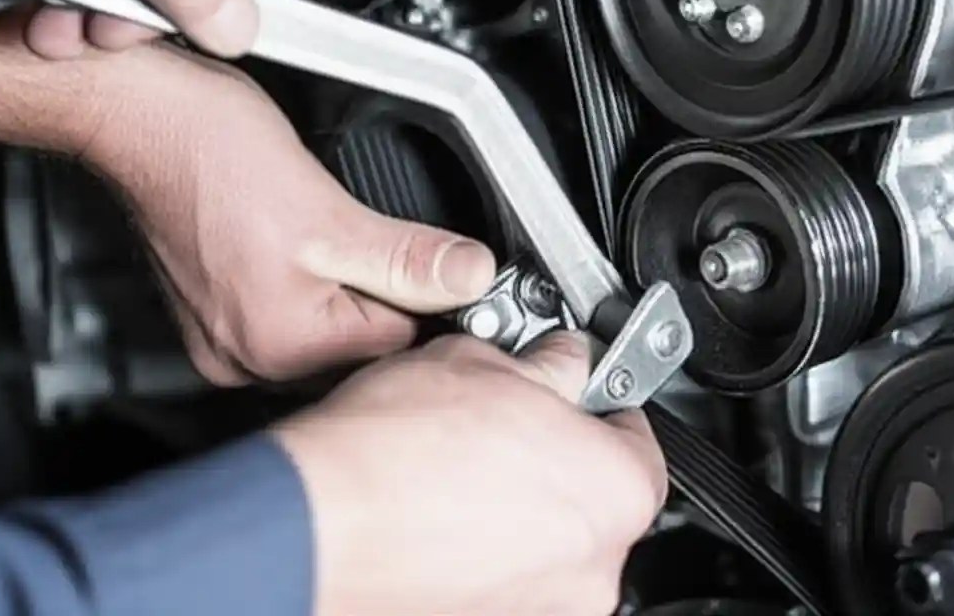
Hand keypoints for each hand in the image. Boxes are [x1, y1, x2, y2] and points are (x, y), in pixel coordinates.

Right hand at [78, 42, 496, 384]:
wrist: (139, 114)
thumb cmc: (208, 152)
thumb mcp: (332, 210)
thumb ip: (409, 258)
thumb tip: (471, 277)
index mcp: (278, 346)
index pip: (396, 346)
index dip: (428, 298)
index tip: (442, 265)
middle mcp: (244, 358)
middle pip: (359, 345)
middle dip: (384, 295)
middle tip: (376, 234)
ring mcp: (222, 339)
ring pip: (325, 329)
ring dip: (346, 288)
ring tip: (329, 230)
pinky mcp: (212, 312)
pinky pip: (287, 312)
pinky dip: (308, 283)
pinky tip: (300, 240)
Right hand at [273, 333, 667, 615]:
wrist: (314, 527)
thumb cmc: (395, 452)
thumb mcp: (484, 364)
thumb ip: (546, 365)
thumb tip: (558, 362)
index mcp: (618, 490)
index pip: (638, 436)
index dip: (600, 402)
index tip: (573, 390)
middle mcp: (594, 567)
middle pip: (595, 496)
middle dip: (558, 455)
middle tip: (510, 420)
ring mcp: (541, 608)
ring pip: (548, 541)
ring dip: (521, 504)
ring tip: (461, 462)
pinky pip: (506, 575)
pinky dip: (485, 545)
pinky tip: (441, 506)